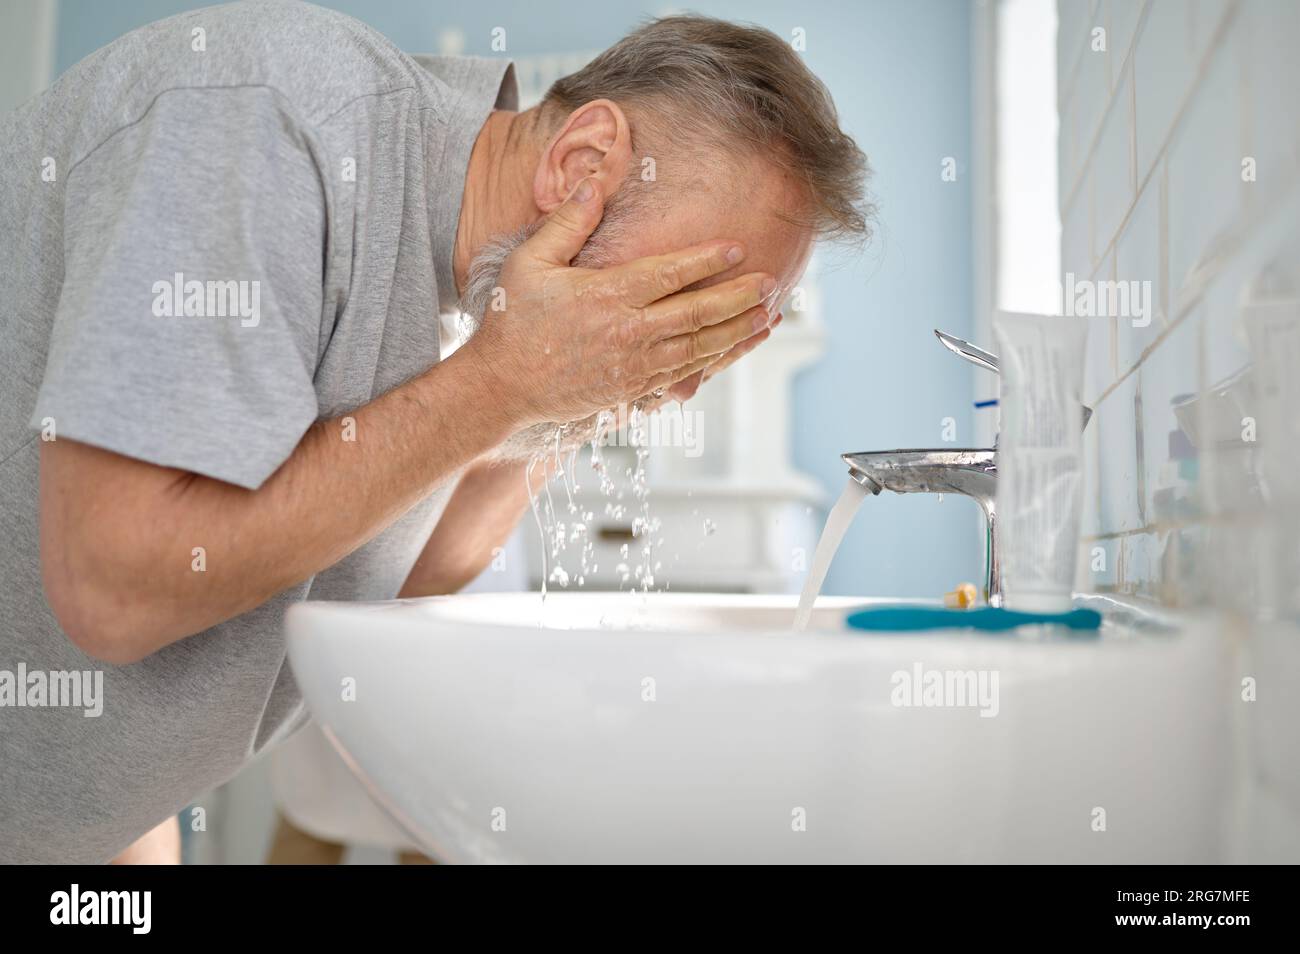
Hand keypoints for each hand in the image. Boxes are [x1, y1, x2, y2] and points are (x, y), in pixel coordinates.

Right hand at [460, 177, 773, 427]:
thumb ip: (567, 222)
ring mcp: (635, 366)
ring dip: (738, 331)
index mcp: (607, 295)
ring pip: (701, 347)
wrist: (502, 386)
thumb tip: (594, 181)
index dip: (708, 260)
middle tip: (771, 282)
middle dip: (739, 297)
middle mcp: (629, 332)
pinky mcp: (635, 389)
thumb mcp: (531, 262)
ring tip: (770, 315)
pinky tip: (737, 347)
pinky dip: (718, 359)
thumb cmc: (513, 320)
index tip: (737, 246)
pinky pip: (688, 373)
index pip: (670, 274)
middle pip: (698, 312)